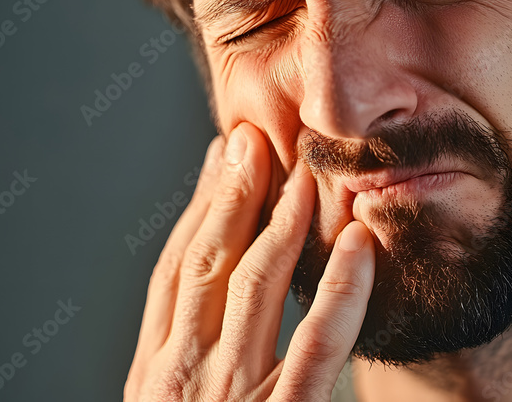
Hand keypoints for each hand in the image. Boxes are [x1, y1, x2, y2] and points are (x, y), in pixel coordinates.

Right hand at [125, 122, 375, 401]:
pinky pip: (317, 342)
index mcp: (152, 375)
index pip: (174, 274)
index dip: (198, 210)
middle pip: (206, 261)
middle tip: (254, 135)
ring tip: (306, 167)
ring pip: (255, 283)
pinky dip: (342, 288)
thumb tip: (205, 316)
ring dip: (283, 217)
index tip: (221, 159)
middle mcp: (182, 376)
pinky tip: (359, 241)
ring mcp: (229, 395)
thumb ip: (190, 368)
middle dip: (231, 192)